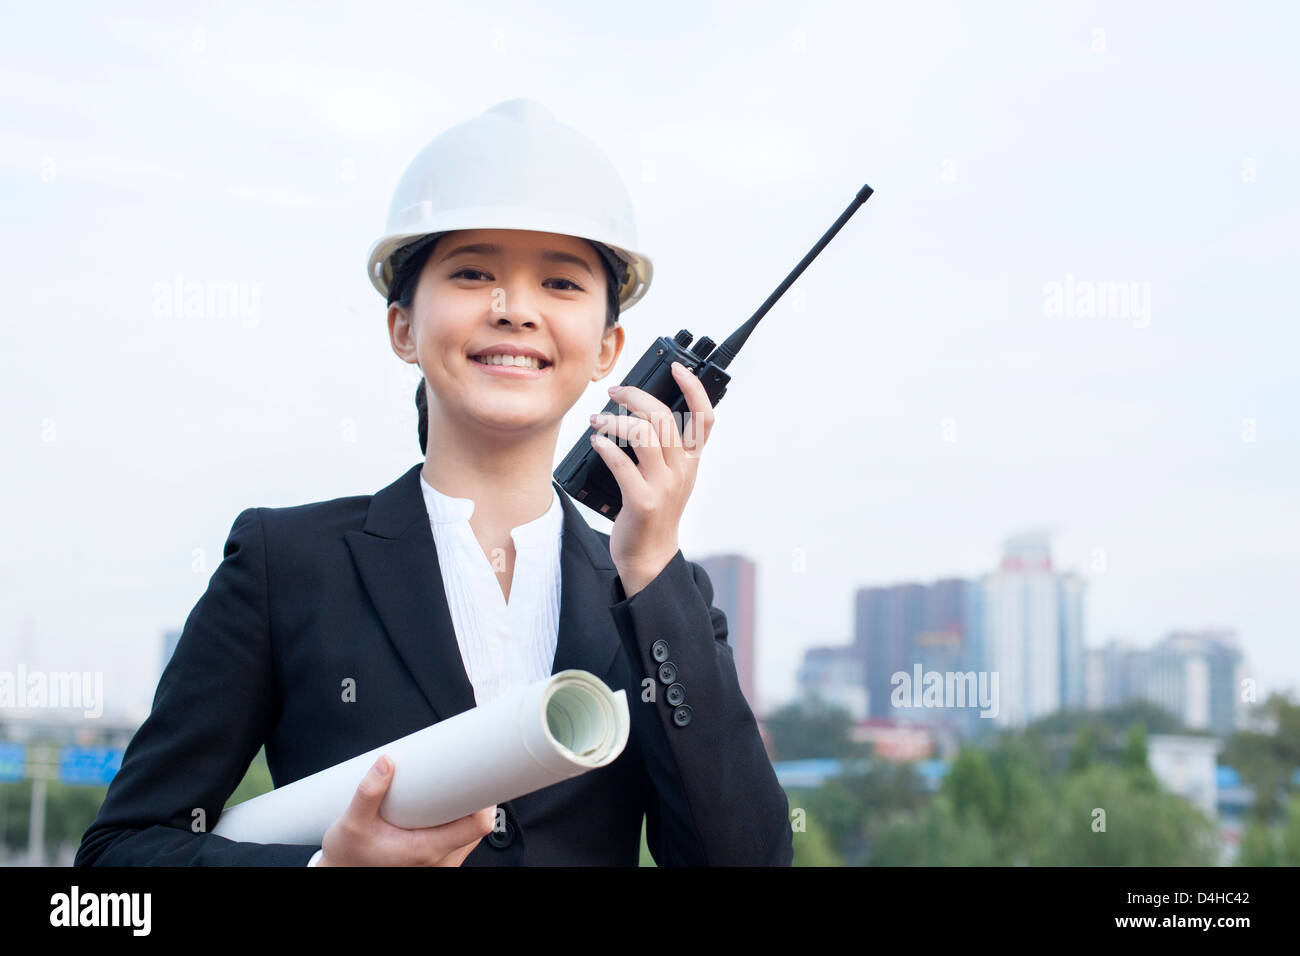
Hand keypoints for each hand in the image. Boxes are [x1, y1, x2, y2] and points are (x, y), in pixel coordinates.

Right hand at [317, 755, 494, 865]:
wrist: (340, 874)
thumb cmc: (348, 856)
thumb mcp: (351, 823)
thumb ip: (368, 792)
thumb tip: (386, 763)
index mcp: (426, 850)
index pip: (478, 825)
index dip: (484, 800)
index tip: (480, 778)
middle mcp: (439, 862)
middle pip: (476, 827)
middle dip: (470, 801)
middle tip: (457, 777)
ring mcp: (440, 867)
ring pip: (469, 836)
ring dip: (463, 814)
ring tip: (446, 793)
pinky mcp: (436, 866)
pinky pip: (459, 844)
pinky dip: (455, 826)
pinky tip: (440, 812)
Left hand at [588, 361, 715, 596]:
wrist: (649, 556)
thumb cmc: (654, 511)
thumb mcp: (670, 477)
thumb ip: (666, 447)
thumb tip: (642, 410)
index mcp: (691, 461)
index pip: (704, 418)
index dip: (694, 388)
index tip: (677, 368)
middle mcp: (682, 471)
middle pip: (664, 418)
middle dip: (636, 396)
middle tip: (615, 391)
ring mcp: (663, 486)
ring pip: (644, 435)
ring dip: (616, 419)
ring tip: (597, 419)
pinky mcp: (642, 502)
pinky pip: (622, 465)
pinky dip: (605, 447)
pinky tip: (596, 442)